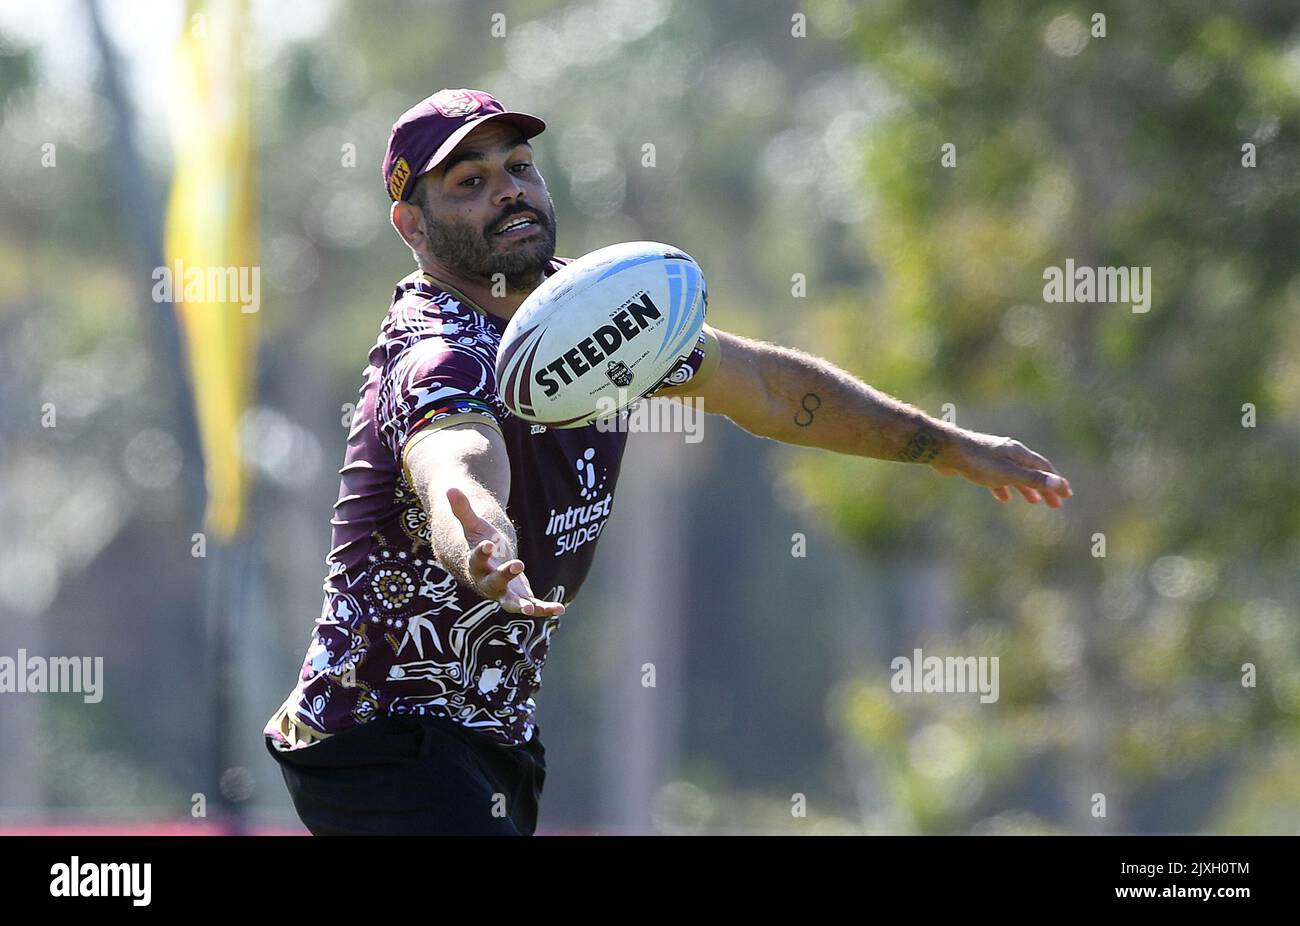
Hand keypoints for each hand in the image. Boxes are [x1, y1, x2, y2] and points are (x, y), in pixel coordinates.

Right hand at [445, 487, 565, 616]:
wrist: (481, 564)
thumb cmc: (477, 541)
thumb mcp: (472, 524)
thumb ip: (463, 509)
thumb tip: (451, 487)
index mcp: (474, 564)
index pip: (475, 560)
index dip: (481, 553)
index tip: (488, 544)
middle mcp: (486, 582)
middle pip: (493, 583)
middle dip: (504, 575)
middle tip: (518, 564)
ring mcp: (503, 592)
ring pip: (510, 602)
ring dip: (521, 606)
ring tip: (531, 610)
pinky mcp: (518, 597)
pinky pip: (531, 605)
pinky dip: (544, 608)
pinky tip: (560, 608)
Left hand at [931, 431, 1072, 506]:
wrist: (947, 451)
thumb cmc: (978, 462)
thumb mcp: (1008, 473)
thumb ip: (1031, 479)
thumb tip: (1057, 483)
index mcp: (1019, 453)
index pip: (1044, 468)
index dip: (1056, 482)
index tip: (1067, 494)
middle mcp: (1009, 453)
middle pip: (1031, 472)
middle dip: (1044, 488)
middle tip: (1056, 504)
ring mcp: (994, 458)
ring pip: (1015, 475)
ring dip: (1026, 488)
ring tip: (1033, 501)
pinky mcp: (980, 464)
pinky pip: (998, 478)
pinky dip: (1004, 488)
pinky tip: (1004, 498)